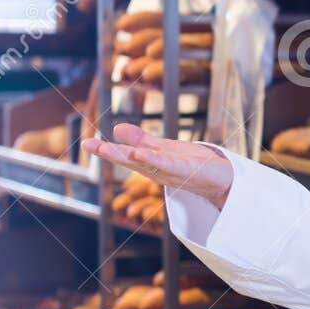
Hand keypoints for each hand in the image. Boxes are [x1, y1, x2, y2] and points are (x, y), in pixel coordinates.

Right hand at [82, 123, 233, 210]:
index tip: (85, 143)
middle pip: (132, 160)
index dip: (107, 150)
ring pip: (147, 163)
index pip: (127, 156)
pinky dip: (156, 160)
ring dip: (128, 156)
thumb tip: (117, 128)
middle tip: (87, 145)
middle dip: (111, 153)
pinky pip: (170, 165)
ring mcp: (173, 171)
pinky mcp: (189, 170)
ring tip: (108, 148)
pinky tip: (142, 153)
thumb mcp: (163, 150)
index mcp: (151, 164)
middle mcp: (158, 170)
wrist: (223, 180)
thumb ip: (141, 140)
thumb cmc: (192, 164)